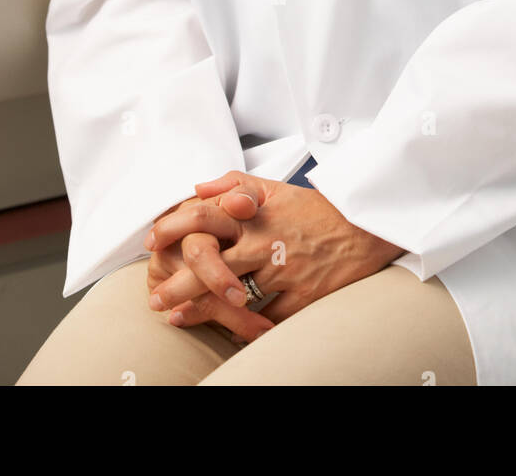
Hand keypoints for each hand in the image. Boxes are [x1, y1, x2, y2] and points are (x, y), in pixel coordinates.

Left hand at [147, 170, 404, 325]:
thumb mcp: (275, 187)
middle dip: (177, 285)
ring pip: (234, 296)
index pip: (203, 216)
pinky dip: (246, 326)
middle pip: (210, 265)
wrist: (363, 227)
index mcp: (255, 214)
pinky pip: (267, 318)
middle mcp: (265, 242)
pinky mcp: (302, 296)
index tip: (153, 243)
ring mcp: (284, 271)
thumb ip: (233, 184)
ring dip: (203, 310)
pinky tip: (228, 331)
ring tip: (179, 318)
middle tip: (156, 299)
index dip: (173, 229)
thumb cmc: (315, 209)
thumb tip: (197, 188)